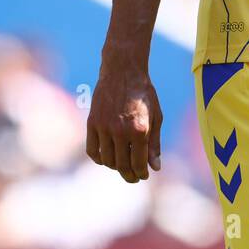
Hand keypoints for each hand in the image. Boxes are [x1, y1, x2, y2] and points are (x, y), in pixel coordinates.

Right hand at [86, 61, 162, 182]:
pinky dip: (99, 159)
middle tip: (134, 177)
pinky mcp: (92, 123)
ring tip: (122, 166)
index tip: (144, 176)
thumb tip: (155, 167)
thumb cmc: (143, 93)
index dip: (142, 173)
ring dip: (115, 167)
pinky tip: (107, 159)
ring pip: (106, 161)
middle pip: (122, 165)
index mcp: (139, 129)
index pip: (139, 163)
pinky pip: (92, 150)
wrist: (123, 71)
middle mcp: (120, 130)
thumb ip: (154, 143)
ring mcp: (104, 127)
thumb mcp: (156, 117)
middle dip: (129, 175)